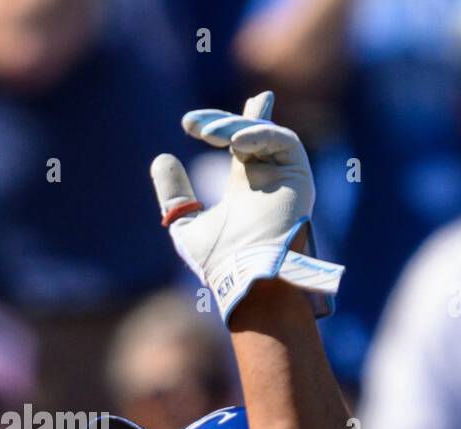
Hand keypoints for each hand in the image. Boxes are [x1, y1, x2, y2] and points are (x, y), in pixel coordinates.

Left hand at [150, 91, 342, 322]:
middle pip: (253, 131)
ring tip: (206, 132)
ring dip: (233, 126)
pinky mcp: (299, 175)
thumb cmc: (218, 261)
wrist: (245, 276)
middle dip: (222, 121)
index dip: (230, 123)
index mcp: (244, 188)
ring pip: (263, 133)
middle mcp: (267, 178)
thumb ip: (174, 195)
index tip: (194, 120)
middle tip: (191, 123)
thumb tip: (161, 158)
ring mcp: (284, 176)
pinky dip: (259, 134)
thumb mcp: (185, 224)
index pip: (241, 145)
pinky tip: (233, 143)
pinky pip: (284, 142)